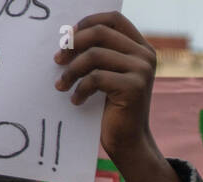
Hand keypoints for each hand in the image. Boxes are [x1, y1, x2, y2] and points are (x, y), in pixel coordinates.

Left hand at [55, 12, 157, 164]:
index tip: (68, 37)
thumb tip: (68, 34)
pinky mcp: (135, 87)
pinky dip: (80, 89)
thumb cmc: (113, 107)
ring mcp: (142, 71)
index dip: (87, 22)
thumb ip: (101, 51)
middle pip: (100, 33)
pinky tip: (76, 100)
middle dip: (73, 44)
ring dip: (72, 70)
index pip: (114, 19)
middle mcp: (145, 56)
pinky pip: (96, 78)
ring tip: (61, 84)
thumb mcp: (109, 72)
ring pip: (95, 55)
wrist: (129, 141)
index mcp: (141, 48)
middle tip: (57, 59)